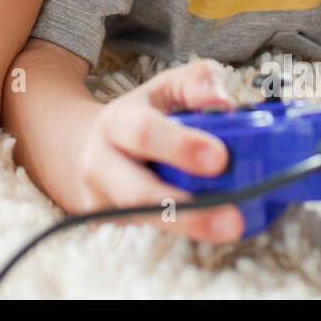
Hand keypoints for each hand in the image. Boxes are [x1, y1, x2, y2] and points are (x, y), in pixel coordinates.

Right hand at [74, 59, 243, 243]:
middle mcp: (101, 166)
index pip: (144, 133)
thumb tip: (221, 101)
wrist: (89, 149)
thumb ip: (196, 81)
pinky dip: (182, 238)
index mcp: (115, 123)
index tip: (219, 157)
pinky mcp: (112, 230)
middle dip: (186, 209)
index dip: (180, 146)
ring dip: (189, 229)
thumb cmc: (140, 117)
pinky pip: (147, 238)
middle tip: (232, 216)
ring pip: (144, 222)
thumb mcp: (164, 88)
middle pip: (138, 193)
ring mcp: (103, 203)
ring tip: (229, 228)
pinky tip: (210, 235)